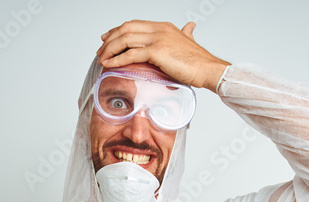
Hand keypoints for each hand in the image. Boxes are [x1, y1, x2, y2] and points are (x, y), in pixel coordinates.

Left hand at [96, 20, 229, 91]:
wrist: (208, 69)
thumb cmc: (199, 61)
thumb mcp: (190, 41)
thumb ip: (187, 33)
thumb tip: (190, 27)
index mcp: (164, 26)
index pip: (134, 24)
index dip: (118, 31)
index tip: (107, 38)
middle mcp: (159, 29)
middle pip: (126, 29)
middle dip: (110, 39)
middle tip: (100, 50)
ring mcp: (157, 39)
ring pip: (125, 39)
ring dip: (110, 49)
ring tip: (102, 58)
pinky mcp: (157, 51)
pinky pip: (130, 53)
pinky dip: (117, 59)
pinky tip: (109, 64)